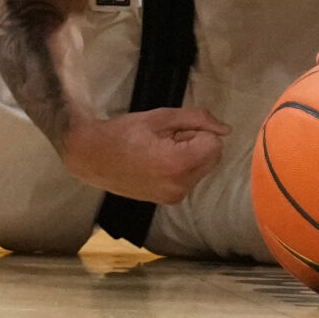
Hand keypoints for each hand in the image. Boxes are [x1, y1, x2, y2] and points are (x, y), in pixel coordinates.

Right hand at [62, 107, 231, 203]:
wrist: (92, 157)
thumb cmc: (124, 132)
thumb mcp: (161, 117)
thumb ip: (197, 120)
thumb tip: (226, 130)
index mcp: (179, 163)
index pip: (215, 143)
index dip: (197, 131)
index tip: (172, 130)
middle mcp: (180, 185)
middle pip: (213, 157)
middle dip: (196, 144)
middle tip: (166, 139)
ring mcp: (174, 197)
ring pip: (202, 168)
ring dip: (189, 156)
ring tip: (159, 150)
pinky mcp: (168, 201)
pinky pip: (189, 179)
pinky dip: (181, 168)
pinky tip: (157, 163)